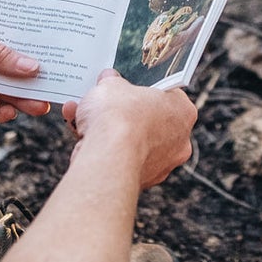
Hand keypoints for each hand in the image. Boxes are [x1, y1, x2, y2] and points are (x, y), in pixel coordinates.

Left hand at [0, 0, 50, 121]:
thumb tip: (32, 67)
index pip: (23, 31)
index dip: (44, 43)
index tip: (69, 54)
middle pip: (16, 63)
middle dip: (36, 77)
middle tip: (58, 89)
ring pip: (1, 85)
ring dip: (19, 96)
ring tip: (38, 106)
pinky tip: (8, 112)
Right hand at [62, 70, 195, 187]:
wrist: (108, 158)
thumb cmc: (120, 118)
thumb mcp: (111, 85)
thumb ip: (112, 82)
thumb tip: (109, 80)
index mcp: (183, 111)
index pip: (165, 95)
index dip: (141, 89)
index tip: (124, 87)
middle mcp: (178, 141)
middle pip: (145, 120)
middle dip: (119, 111)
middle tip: (100, 101)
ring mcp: (160, 165)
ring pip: (129, 141)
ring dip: (104, 128)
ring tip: (80, 113)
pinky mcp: (137, 181)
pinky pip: (118, 158)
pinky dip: (99, 147)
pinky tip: (79, 134)